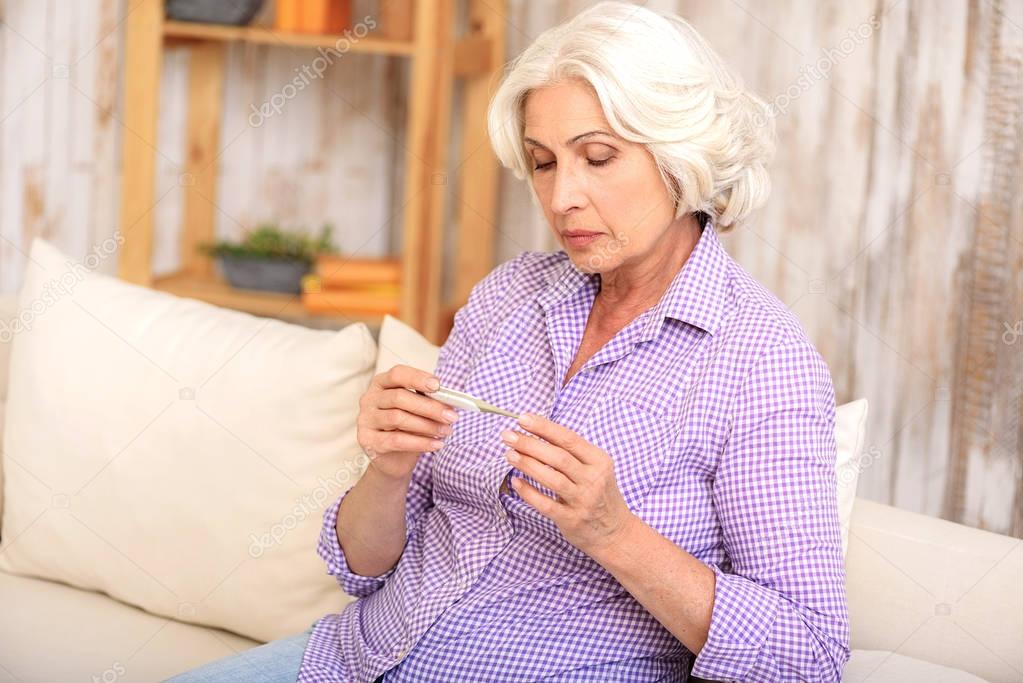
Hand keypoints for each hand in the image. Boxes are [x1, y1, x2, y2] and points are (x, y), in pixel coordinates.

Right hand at [357, 364, 458, 480]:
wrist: (394, 459)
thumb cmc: (407, 428)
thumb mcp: (419, 411)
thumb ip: (429, 401)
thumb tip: (450, 401)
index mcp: (381, 384)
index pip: (397, 374)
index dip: (417, 378)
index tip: (438, 386)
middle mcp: (369, 399)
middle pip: (399, 397)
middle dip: (429, 407)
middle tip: (451, 416)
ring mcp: (365, 419)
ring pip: (398, 418)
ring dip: (427, 425)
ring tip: (445, 431)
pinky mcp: (367, 440)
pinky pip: (396, 440)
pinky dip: (420, 442)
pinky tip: (436, 445)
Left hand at [500, 412, 636, 555]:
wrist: (616, 533)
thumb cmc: (599, 495)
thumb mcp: (595, 469)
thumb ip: (571, 454)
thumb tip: (536, 433)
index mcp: (599, 461)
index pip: (569, 439)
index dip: (544, 427)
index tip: (522, 419)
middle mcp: (593, 479)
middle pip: (558, 457)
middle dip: (530, 444)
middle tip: (508, 435)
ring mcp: (583, 501)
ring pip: (552, 478)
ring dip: (527, 464)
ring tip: (509, 454)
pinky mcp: (572, 520)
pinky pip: (546, 504)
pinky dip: (529, 492)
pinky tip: (516, 482)